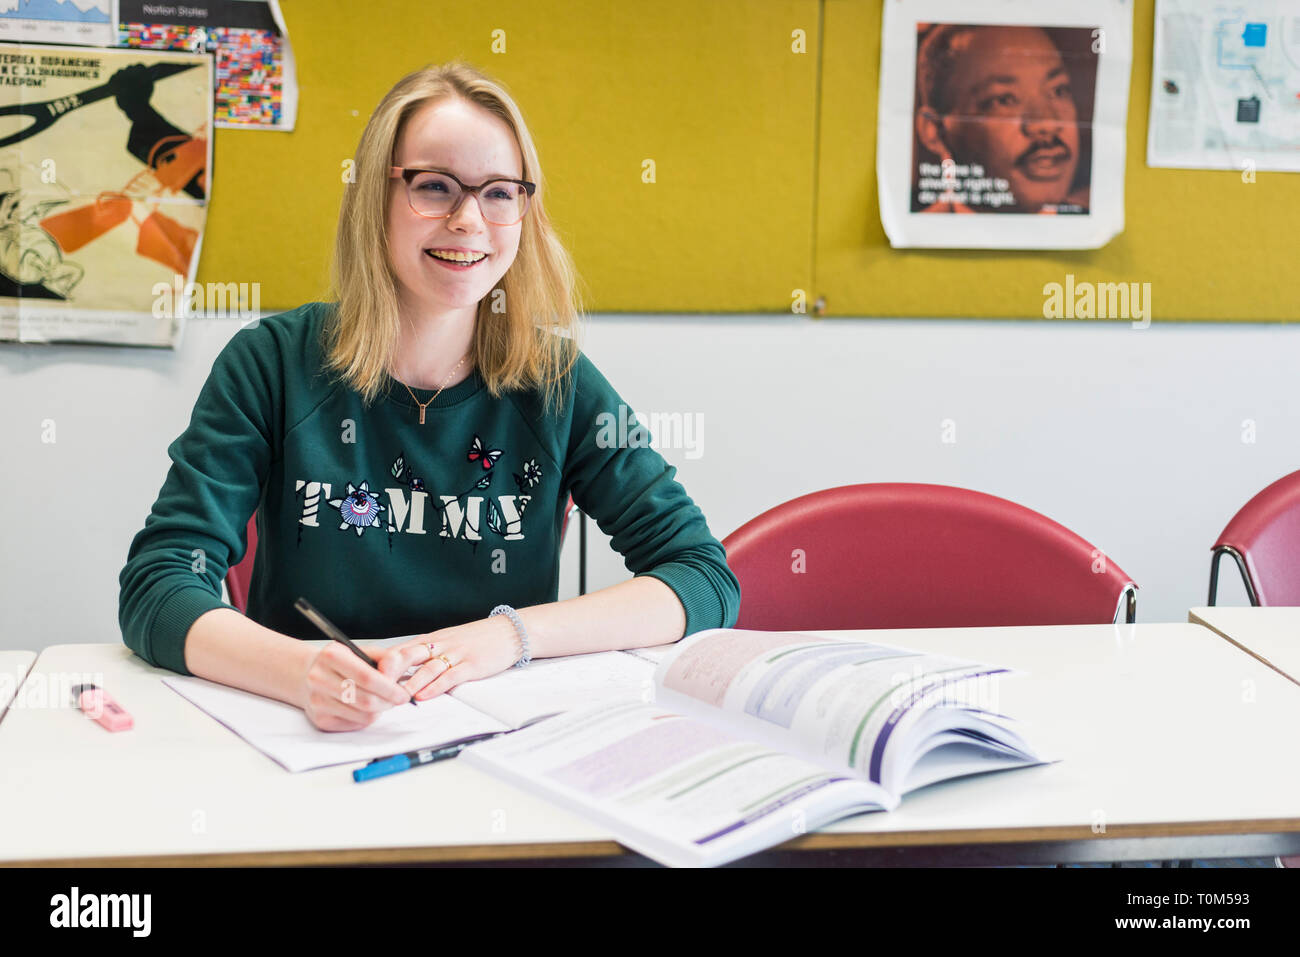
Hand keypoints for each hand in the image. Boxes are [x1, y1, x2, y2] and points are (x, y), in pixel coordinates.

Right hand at [300, 642, 411, 731]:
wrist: (306, 674)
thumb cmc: (340, 662)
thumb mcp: (361, 651)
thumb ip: (385, 658)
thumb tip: (399, 674)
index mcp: (331, 656)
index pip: (367, 677)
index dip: (390, 688)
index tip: (404, 693)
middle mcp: (320, 679)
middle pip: (366, 700)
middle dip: (388, 702)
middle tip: (399, 699)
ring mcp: (317, 701)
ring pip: (362, 716)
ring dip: (379, 711)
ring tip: (383, 701)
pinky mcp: (320, 719)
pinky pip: (354, 724)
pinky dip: (366, 718)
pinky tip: (366, 708)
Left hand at [375, 616, 523, 702]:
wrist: (507, 631)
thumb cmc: (474, 640)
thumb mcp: (444, 643)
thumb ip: (422, 656)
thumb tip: (394, 673)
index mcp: (429, 640)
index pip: (399, 649)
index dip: (380, 662)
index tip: (361, 674)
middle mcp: (439, 645)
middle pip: (408, 654)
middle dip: (389, 669)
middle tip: (372, 683)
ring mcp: (455, 654)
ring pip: (427, 667)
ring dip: (410, 682)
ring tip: (396, 696)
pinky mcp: (472, 664)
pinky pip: (450, 675)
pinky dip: (435, 686)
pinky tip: (424, 695)